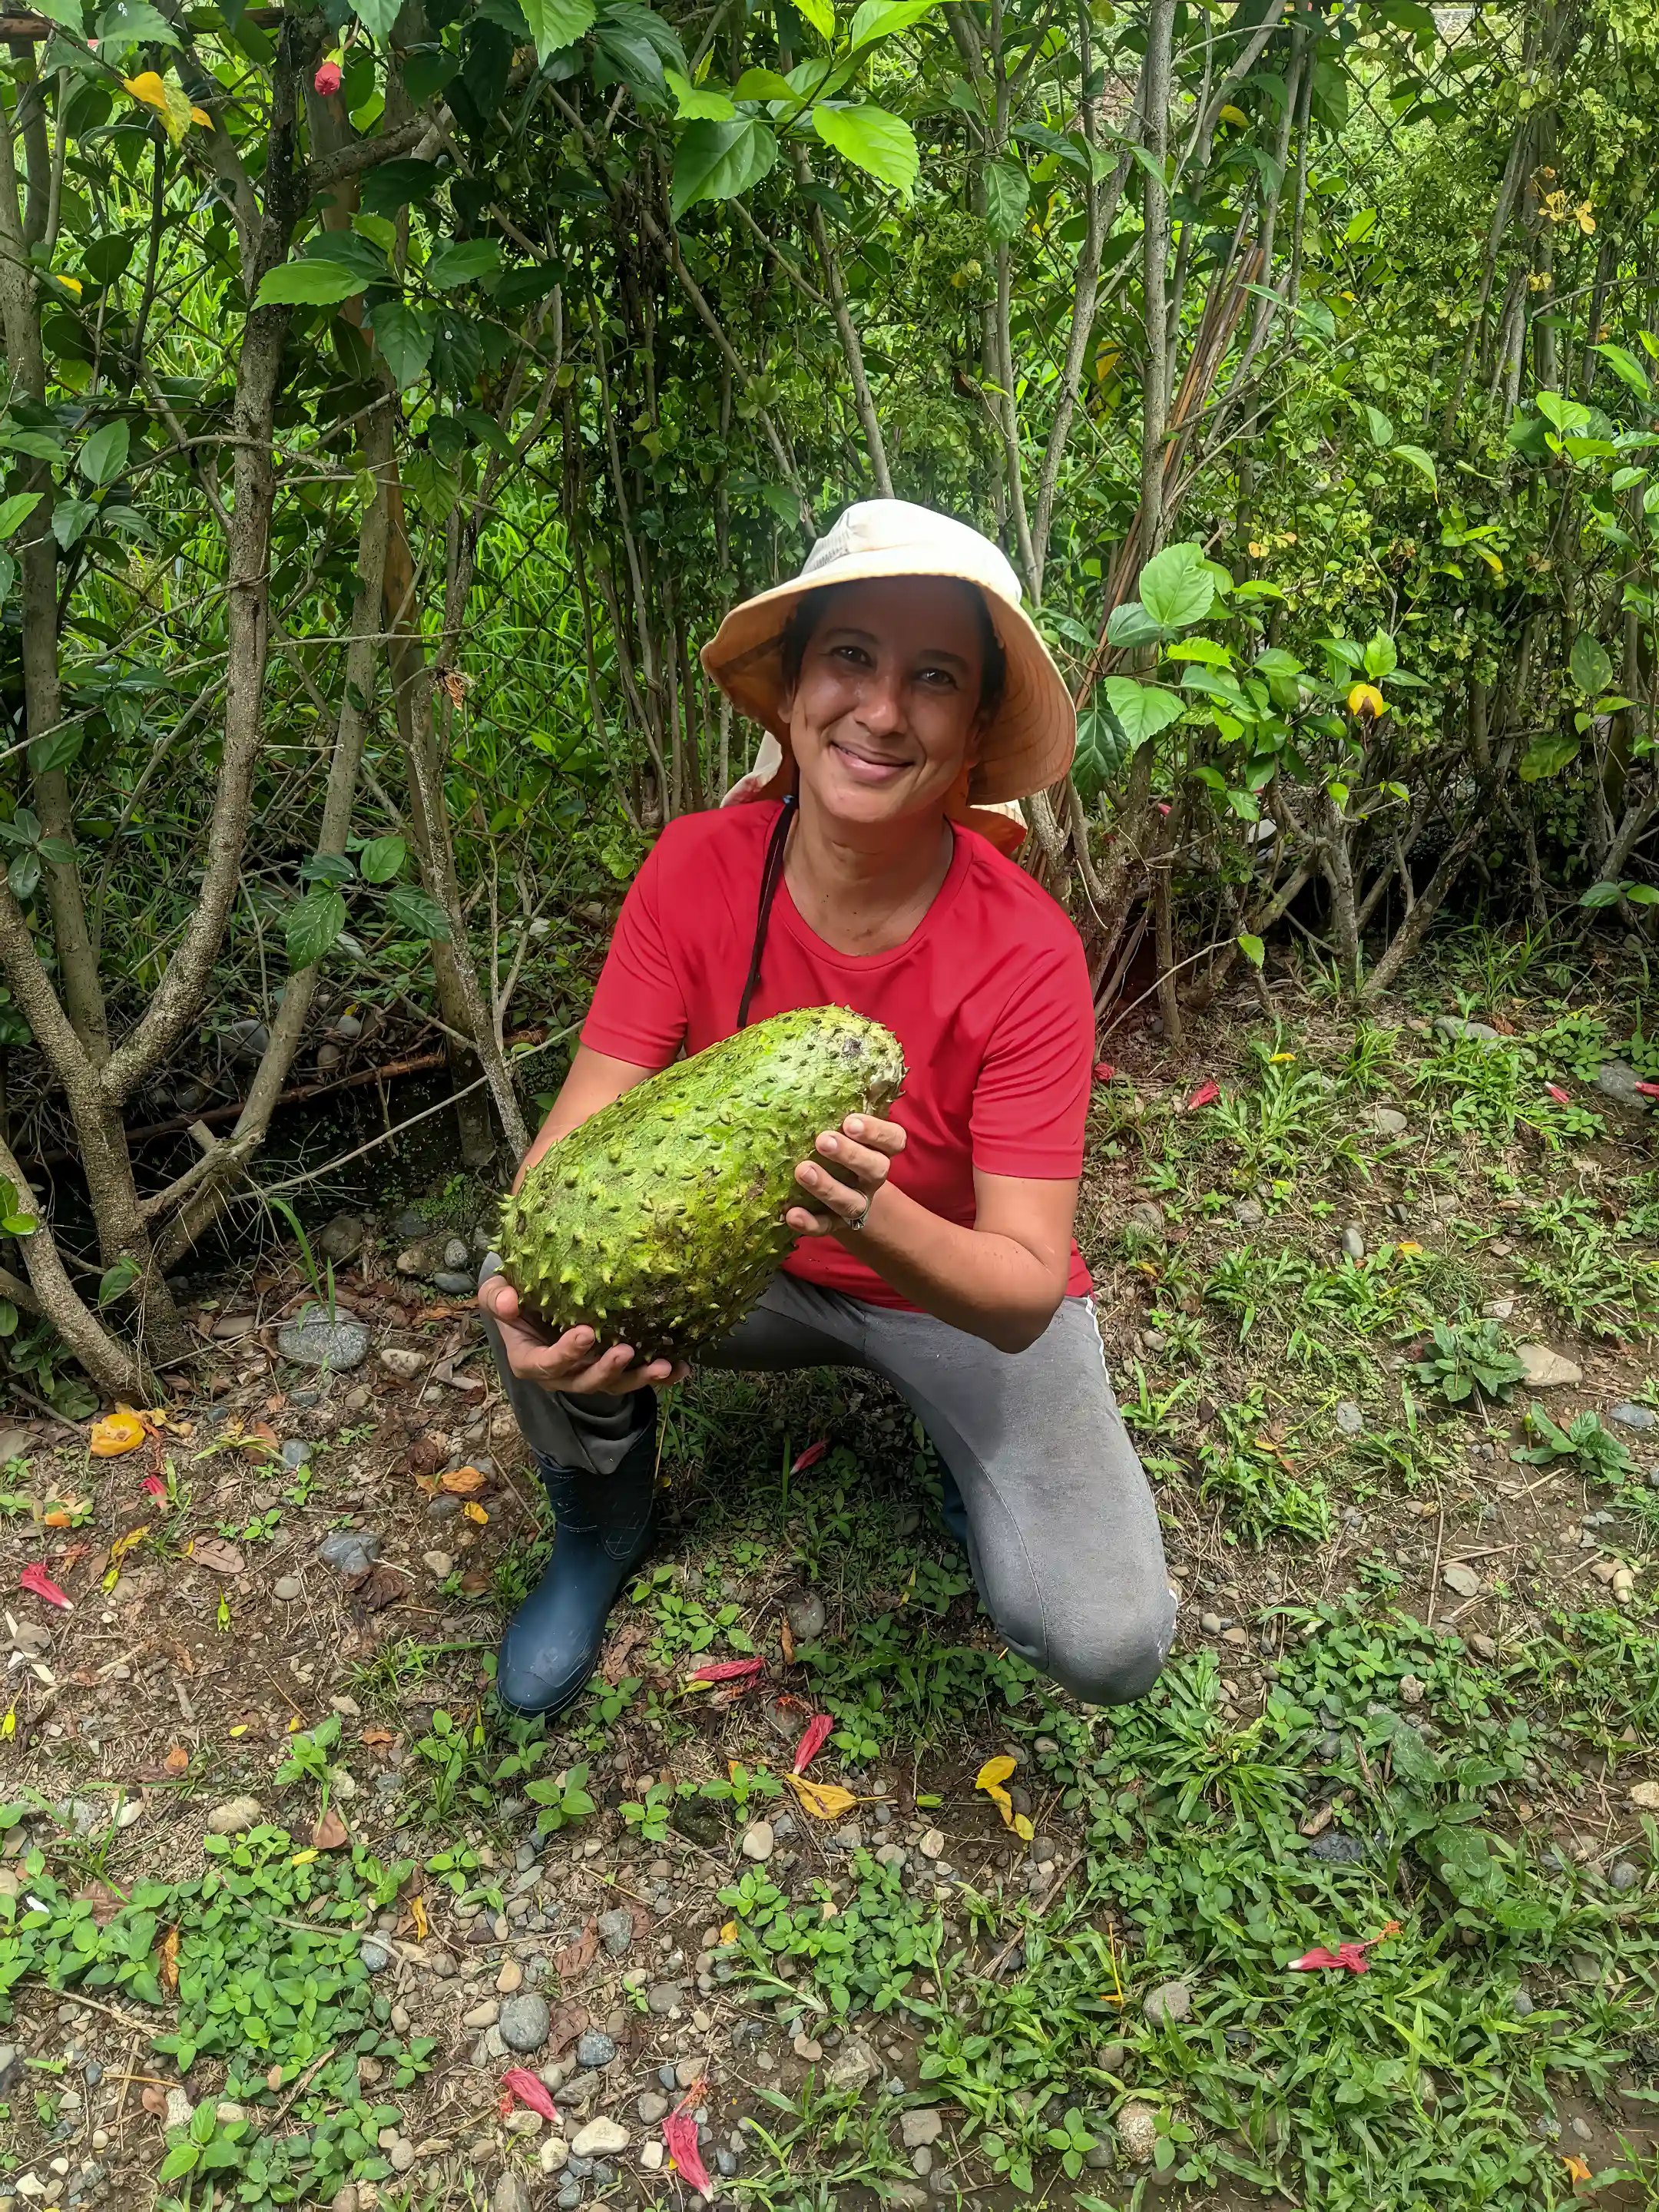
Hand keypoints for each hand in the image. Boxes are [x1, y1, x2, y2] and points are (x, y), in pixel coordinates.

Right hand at [476, 1273, 687, 1394]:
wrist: (534, 1303)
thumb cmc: (515, 1297)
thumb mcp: (497, 1292)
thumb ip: (498, 1297)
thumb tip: (509, 1300)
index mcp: (531, 1360)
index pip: (547, 1364)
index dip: (566, 1354)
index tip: (586, 1333)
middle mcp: (563, 1374)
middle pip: (585, 1382)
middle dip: (607, 1370)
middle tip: (627, 1351)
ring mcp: (589, 1373)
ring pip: (615, 1385)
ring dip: (640, 1378)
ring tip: (664, 1366)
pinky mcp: (612, 1369)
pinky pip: (636, 1377)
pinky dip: (661, 1376)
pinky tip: (684, 1367)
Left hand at [787, 1111, 905, 1237]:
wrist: (843, 1197)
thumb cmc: (840, 1150)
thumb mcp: (845, 1130)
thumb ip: (837, 1110)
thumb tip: (806, 1071)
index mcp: (880, 1150)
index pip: (893, 1140)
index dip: (876, 1132)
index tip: (850, 1121)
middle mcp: (872, 1177)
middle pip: (874, 1169)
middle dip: (850, 1155)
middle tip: (823, 1140)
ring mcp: (856, 1202)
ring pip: (850, 1201)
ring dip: (827, 1187)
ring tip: (802, 1170)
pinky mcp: (835, 1224)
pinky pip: (825, 1227)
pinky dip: (810, 1223)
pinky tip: (791, 1214)